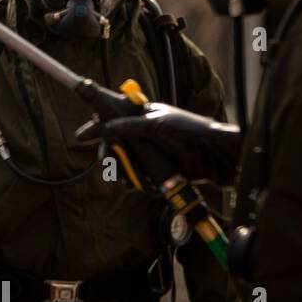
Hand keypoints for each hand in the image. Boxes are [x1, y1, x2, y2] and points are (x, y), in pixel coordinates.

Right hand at [79, 102, 240, 187]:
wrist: (219, 155)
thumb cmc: (192, 132)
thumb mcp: (157, 124)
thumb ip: (130, 126)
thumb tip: (106, 127)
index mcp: (145, 117)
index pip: (114, 119)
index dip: (97, 127)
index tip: (81, 136)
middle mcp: (147, 134)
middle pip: (117, 145)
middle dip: (109, 156)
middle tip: (106, 166)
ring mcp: (155, 152)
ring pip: (128, 163)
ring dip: (124, 171)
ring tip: (128, 178)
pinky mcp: (162, 169)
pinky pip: (141, 176)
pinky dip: (138, 181)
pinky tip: (141, 185)